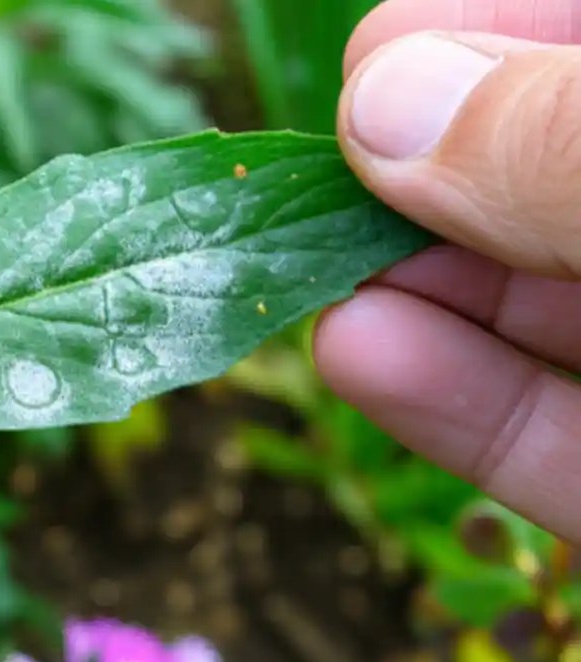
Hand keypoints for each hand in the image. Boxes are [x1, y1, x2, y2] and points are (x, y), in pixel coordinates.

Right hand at [317, 0, 580, 538]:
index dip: (467, 39)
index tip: (378, 76)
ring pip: (531, 308)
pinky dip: (453, 403)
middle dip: (413, 184)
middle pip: (527, 178)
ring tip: (295, 278)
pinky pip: (553, 434)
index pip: (563, 33)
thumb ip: (567, 142)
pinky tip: (360, 357)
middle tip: (298, 202)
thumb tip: (387, 99)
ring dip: (404, 289)